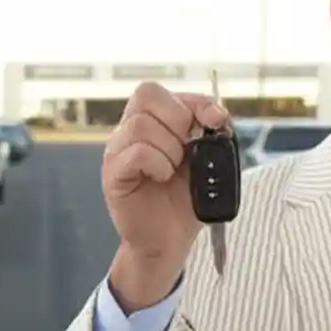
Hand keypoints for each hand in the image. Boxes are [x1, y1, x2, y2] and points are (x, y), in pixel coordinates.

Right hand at [101, 82, 228, 308]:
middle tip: (186, 152)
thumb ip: (212, 132)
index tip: (215, 122)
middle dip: (179, 121)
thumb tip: (216, 116)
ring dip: (169, 148)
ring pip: (141, 125)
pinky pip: (136, 152)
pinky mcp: (114, 174)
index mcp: (150, 122)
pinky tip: (162, 178)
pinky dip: (158, 163)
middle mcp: (128, 130)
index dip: (192, 101)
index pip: (159, 89)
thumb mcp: (207, 159)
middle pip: (147, 95)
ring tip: (172, 170)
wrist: (169, 241)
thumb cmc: (185, 199)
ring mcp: (117, 151)